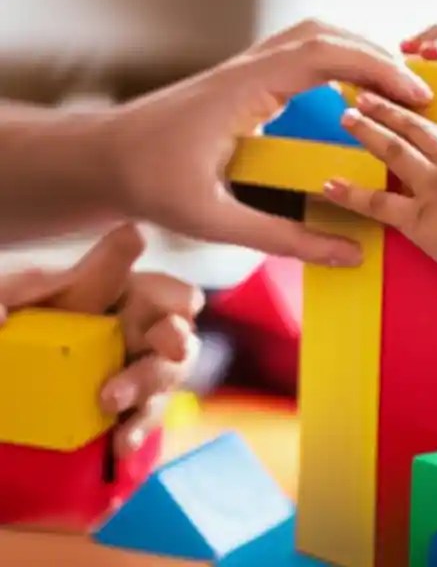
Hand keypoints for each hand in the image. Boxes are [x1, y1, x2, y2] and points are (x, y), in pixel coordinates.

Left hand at [0, 224, 201, 455]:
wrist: (29, 404)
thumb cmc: (34, 331)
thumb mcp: (17, 308)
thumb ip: (7, 299)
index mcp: (106, 285)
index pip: (121, 261)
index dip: (127, 254)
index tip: (130, 235)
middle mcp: (138, 319)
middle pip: (177, 311)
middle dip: (175, 324)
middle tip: (169, 337)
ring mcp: (146, 363)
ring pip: (171, 367)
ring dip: (146, 380)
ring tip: (110, 399)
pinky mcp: (141, 406)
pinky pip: (151, 416)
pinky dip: (137, 429)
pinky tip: (118, 442)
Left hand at [104, 19, 431, 265]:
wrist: (97, 160)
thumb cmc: (146, 185)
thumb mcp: (217, 220)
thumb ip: (287, 239)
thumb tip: (350, 255)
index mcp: (244, 89)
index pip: (324, 55)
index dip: (378, 69)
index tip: (416, 95)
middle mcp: (246, 69)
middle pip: (326, 34)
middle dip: (379, 56)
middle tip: (418, 92)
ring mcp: (244, 70)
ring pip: (313, 38)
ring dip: (358, 54)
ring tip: (395, 89)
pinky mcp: (242, 82)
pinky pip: (300, 56)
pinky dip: (337, 64)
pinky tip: (353, 97)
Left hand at [322, 91, 436, 280]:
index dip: (416, 114)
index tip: (400, 100)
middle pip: (411, 131)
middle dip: (385, 110)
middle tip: (361, 96)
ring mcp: (431, 191)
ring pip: (393, 152)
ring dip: (367, 132)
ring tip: (345, 118)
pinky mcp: (418, 219)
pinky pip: (377, 204)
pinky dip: (350, 195)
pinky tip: (329, 185)